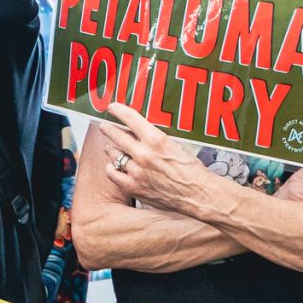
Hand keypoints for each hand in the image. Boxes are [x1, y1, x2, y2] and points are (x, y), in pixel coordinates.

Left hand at [101, 103, 215, 216]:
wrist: (198, 194)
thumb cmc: (191, 170)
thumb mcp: (175, 144)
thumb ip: (154, 138)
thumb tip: (139, 130)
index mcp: (156, 139)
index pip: (130, 118)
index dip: (118, 110)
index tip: (112, 107)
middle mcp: (143, 154)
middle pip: (116, 135)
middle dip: (108, 128)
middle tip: (105, 126)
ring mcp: (136, 171)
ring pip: (113, 153)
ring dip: (111, 148)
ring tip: (111, 147)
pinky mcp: (133, 187)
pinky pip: (112, 173)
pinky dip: (112, 168)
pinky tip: (114, 165)